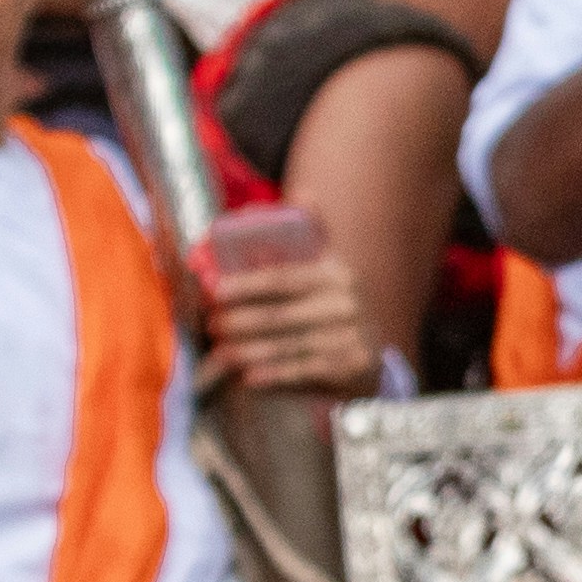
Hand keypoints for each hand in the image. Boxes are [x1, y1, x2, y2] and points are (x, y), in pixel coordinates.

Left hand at [201, 246, 377, 399]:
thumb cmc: (330, 306)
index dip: (244, 282)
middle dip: (238, 321)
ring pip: (285, 345)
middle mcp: (345, 301)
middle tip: (211, 325)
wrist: (369, 357)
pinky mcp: (350, 365)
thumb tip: (271, 205)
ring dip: (246, 350)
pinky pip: (301, 371)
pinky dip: (271, 374)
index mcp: (334, 271)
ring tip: (221, 352)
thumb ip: (306, 236)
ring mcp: (350, 335)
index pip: (282, 276)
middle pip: (279, 314)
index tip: (213, 288)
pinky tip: (248, 376)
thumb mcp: (325, 270)